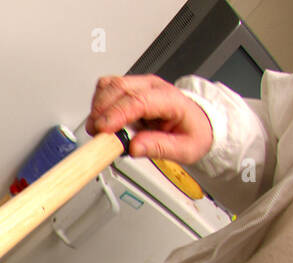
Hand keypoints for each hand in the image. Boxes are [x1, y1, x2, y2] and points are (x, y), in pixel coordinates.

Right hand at [85, 74, 212, 163]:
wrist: (195, 123)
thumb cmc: (191, 133)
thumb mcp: (185, 148)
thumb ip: (159, 147)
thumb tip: (134, 147)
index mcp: (170, 99)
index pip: (139, 100)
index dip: (117, 114)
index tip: (103, 131)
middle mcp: (153, 87)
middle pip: (119, 87)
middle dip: (101, 112)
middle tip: (97, 135)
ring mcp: (139, 85)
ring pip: (108, 85)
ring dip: (97, 108)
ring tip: (100, 130)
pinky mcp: (127, 89)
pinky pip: (105, 88)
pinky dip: (97, 104)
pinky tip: (102, 120)